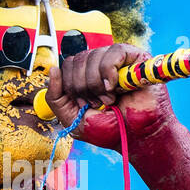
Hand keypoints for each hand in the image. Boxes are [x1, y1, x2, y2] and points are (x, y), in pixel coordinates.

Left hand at [44, 43, 175, 152]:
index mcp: (85, 77)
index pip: (67, 64)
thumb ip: (55, 97)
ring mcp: (117, 60)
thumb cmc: (110, 130)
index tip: (83, 103)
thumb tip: (53, 70)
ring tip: (110, 98)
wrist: (136, 137)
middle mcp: (99, 65)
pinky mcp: (135, 58)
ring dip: (97, 83)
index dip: (70, 85)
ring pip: (93, 55)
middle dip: (82, 87)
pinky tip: (114, 86)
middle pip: (77, 59)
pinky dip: (109, 71)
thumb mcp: (72, 118)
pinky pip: (114, 52)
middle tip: (97, 103)